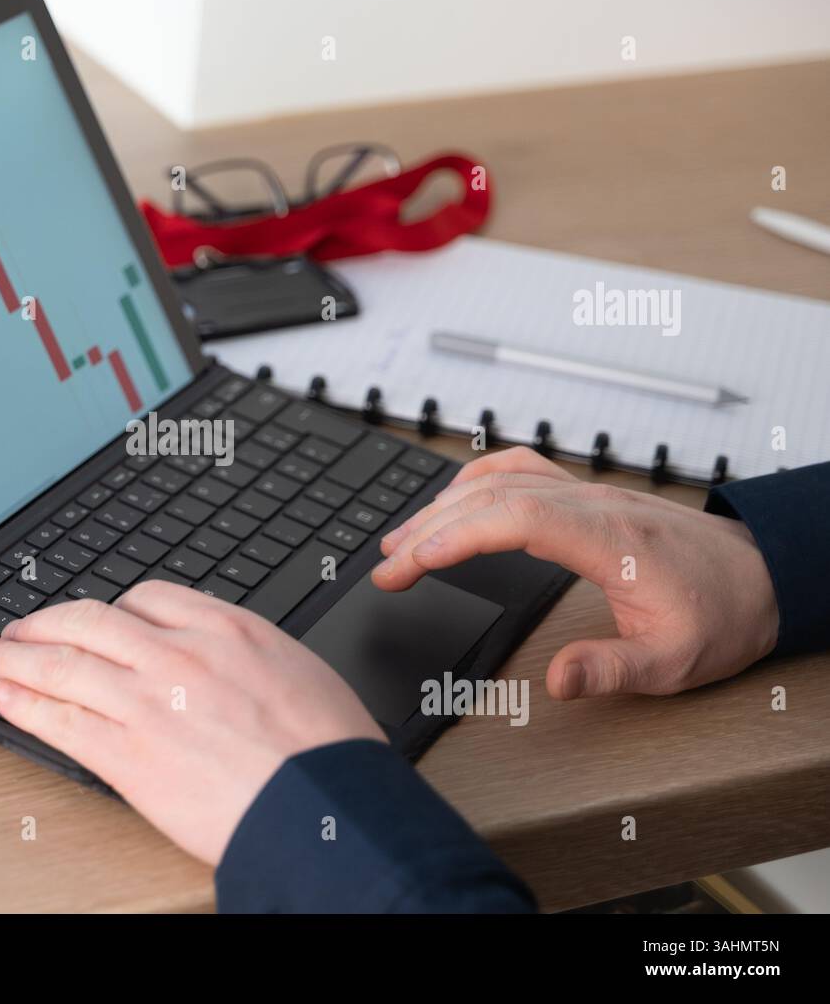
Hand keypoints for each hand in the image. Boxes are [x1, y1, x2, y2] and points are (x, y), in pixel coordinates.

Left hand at [0, 582, 385, 864]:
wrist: (329, 806)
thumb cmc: (329, 748)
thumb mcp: (298, 671)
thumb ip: (246, 655)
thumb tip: (222, 659)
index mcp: (225, 628)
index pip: (146, 598)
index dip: (108, 610)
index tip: (93, 620)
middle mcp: (179, 654)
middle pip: (90, 622)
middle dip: (45, 622)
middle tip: (19, 627)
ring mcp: (149, 702)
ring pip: (64, 664)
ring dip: (15, 657)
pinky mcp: (130, 755)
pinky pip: (63, 720)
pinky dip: (26, 705)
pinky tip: (6, 698)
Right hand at [371, 447, 778, 698]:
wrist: (764, 573)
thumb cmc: (722, 611)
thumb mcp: (676, 662)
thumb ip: (613, 669)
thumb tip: (554, 679)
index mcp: (608, 538)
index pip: (514, 519)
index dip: (454, 536)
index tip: (411, 562)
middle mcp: (591, 504)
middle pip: (490, 499)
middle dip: (427, 531)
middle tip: (385, 570)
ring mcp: (586, 494)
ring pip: (498, 481)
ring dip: (441, 507)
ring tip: (398, 541)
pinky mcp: (584, 496)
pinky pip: (519, 469)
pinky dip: (474, 481)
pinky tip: (451, 501)